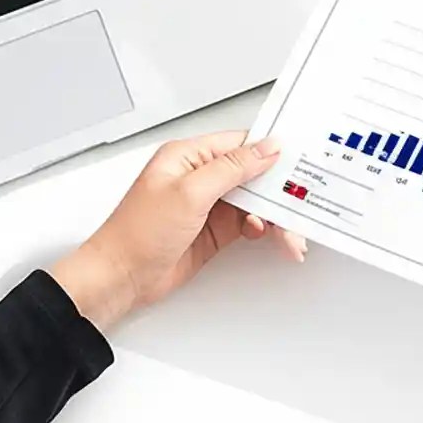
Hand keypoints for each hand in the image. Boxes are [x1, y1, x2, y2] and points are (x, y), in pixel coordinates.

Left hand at [50, 132, 306, 330]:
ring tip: (290, 235)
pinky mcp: (214, 230)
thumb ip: (232, 168)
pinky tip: (272, 238)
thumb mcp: (190, 192)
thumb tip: (265, 148)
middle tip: (300, 204)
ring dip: (275, 217)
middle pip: (252, 175)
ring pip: (255, 202)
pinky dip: (265, 230)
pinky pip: (249, 223)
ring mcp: (208, 204)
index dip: (269, 153)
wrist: (122, 277)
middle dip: (278, 192)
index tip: (297, 163)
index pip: (240, 145)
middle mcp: (200, 177)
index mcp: (188, 156)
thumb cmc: (138, 233)